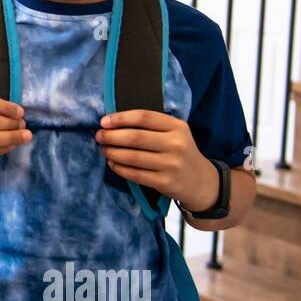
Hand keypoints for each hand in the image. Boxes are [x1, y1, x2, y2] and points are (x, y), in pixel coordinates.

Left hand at [95, 110, 218, 211]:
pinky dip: (120, 168)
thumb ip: (151, 125)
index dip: (121, 118)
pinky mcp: (165, 182)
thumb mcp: (175, 133)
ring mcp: (171, 165)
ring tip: (103, 149)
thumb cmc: (180, 151)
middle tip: (99, 136)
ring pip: (133, 157)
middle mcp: (176, 144)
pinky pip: (135, 174)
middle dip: (112, 136)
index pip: (144, 117)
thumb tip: (113, 122)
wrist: (200, 181)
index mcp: (178, 127)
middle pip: (136, 137)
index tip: (104, 121)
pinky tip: (112, 163)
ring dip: (112, 152)